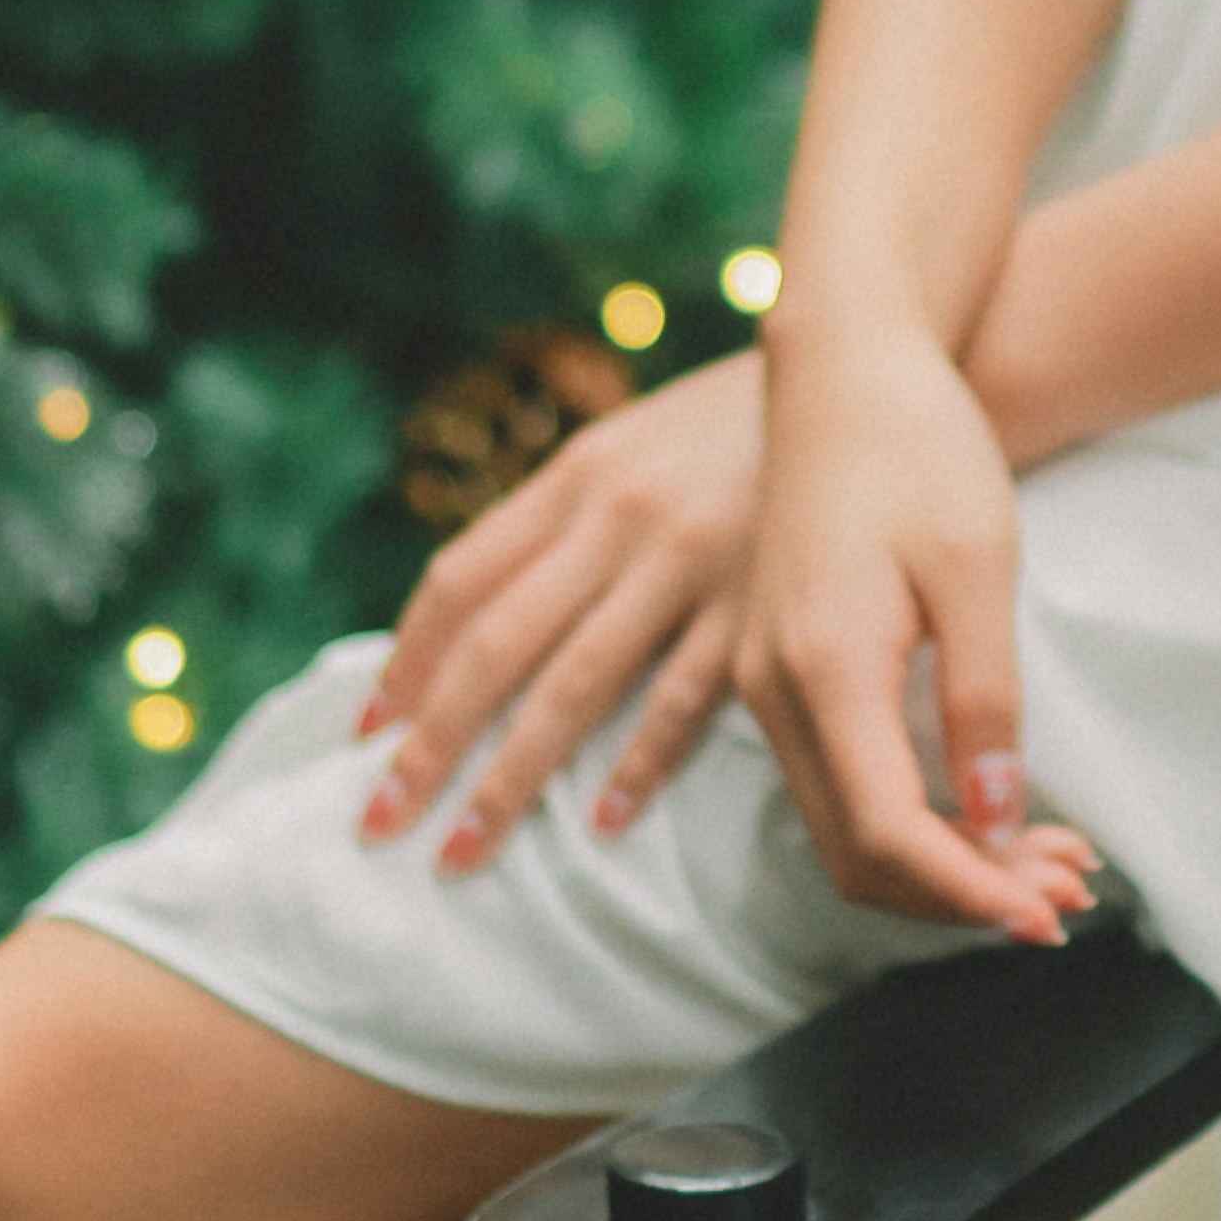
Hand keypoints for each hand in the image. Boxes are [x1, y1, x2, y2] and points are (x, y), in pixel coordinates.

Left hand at [360, 351, 773, 867]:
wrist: (856, 373)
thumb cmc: (731, 425)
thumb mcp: (632, 445)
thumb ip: (563, 518)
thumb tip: (479, 612)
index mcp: (576, 477)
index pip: (461, 582)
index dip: (405, 663)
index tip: (365, 738)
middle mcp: (615, 518)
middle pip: (496, 647)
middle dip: (431, 743)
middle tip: (380, 822)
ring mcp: (684, 562)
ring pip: (574, 683)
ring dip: (510, 775)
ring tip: (465, 847)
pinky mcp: (756, 600)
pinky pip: (683, 694)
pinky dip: (640, 761)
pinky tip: (605, 820)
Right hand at [724, 313, 1079, 940]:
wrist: (842, 366)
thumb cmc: (917, 446)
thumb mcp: (976, 565)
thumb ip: (985, 698)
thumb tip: (999, 815)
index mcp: (824, 665)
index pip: (889, 833)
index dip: (972, 891)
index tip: (1052, 912)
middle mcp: (775, 689)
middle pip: (860, 854)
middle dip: (965, 894)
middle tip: (1073, 890)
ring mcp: (766, 683)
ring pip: (845, 828)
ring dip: (943, 864)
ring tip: (1052, 859)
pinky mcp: (779, 670)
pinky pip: (837, 783)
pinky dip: (911, 819)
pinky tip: (989, 810)